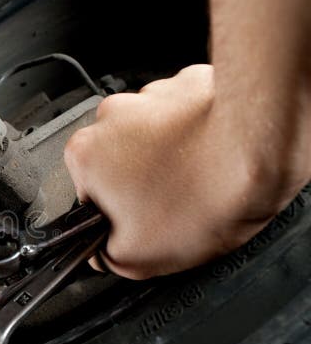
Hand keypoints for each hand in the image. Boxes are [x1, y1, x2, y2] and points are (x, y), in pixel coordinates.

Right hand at [64, 64, 292, 278]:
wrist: (258, 152)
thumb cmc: (202, 195)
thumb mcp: (137, 258)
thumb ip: (105, 257)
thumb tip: (102, 253)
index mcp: (85, 154)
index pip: (87, 193)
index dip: (114, 214)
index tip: (136, 222)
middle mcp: (110, 116)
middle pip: (116, 160)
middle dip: (138, 181)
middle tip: (169, 203)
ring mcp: (150, 95)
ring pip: (150, 135)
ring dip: (168, 155)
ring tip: (196, 178)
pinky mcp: (186, 85)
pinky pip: (184, 114)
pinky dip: (196, 132)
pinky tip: (212, 155)